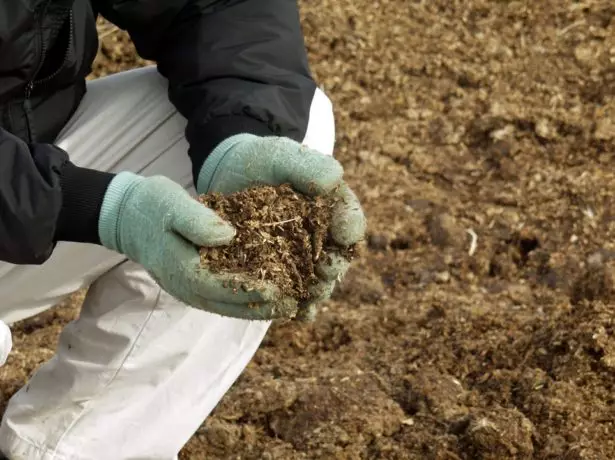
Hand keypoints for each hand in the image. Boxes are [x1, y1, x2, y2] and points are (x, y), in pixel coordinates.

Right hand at [98, 172, 298, 318]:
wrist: (128, 216)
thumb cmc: (152, 205)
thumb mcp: (173, 204)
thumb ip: (197, 220)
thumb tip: (228, 236)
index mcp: (182, 269)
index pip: (222, 288)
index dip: (251, 291)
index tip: (278, 290)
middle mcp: (186, 287)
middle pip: (228, 305)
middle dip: (261, 308)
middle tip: (292, 305)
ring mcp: (188, 289)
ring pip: (226, 306)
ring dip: (256, 309)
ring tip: (286, 307)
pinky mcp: (193, 283)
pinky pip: (222, 299)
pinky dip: (244, 301)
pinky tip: (266, 296)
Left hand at [197, 134, 366, 320]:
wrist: (231, 176)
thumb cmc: (262, 162)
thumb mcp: (281, 156)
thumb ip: (307, 166)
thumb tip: (335, 178)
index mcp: (331, 206)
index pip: (349, 218)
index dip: (350, 227)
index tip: (345, 233)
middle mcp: (323, 235)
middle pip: (338, 256)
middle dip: (334, 266)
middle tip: (325, 272)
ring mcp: (303, 257)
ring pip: (319, 280)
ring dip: (318, 291)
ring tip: (311, 298)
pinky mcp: (281, 273)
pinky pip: (295, 293)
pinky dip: (299, 306)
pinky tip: (298, 315)